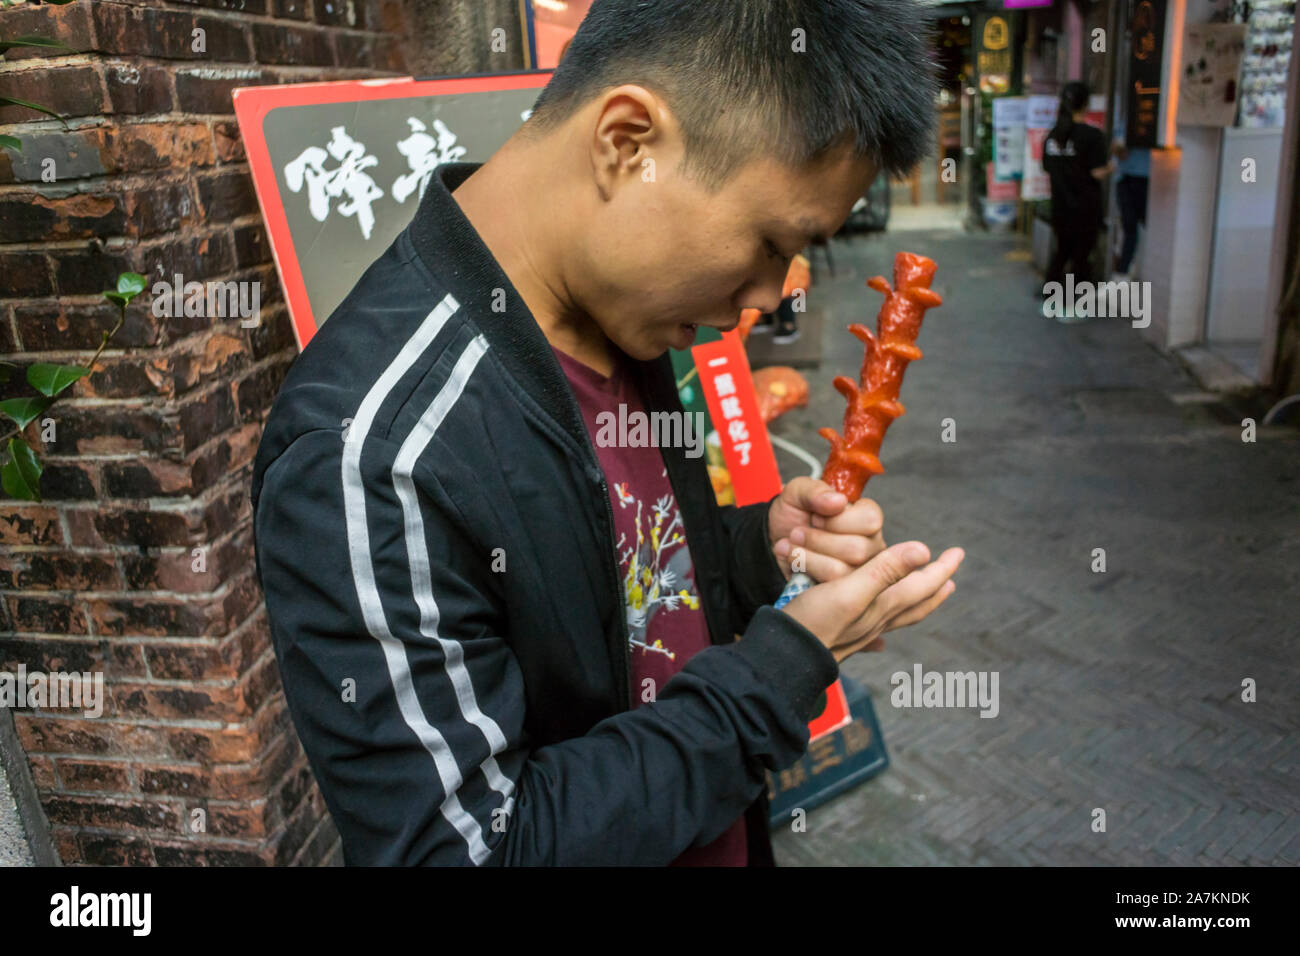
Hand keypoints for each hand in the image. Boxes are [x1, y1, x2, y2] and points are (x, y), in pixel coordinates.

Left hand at [768, 477, 885, 582]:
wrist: (772, 539)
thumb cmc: (793, 514)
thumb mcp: (798, 492)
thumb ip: (816, 490)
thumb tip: (838, 501)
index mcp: (866, 517)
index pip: (870, 520)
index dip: (837, 520)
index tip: (815, 516)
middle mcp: (870, 544)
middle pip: (858, 549)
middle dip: (818, 540)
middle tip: (797, 532)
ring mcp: (858, 571)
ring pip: (841, 570)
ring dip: (808, 555)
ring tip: (791, 543)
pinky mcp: (842, 590)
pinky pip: (828, 587)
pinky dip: (804, 569)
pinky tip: (792, 558)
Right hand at [781, 542, 964, 663]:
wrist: (785, 657)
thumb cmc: (814, 623)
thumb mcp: (849, 591)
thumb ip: (884, 571)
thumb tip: (923, 551)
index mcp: (884, 606)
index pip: (923, 584)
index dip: (941, 567)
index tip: (958, 552)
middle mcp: (878, 620)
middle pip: (917, 604)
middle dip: (934, 587)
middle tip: (949, 577)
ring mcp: (861, 630)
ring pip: (899, 614)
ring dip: (914, 600)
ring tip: (922, 593)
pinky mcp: (844, 634)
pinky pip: (877, 624)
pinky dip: (886, 617)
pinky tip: (880, 626)